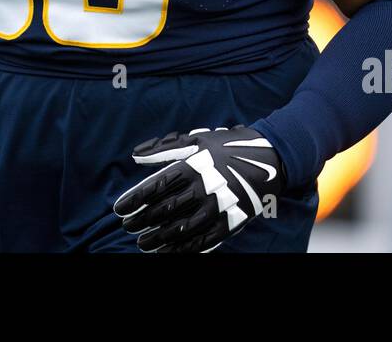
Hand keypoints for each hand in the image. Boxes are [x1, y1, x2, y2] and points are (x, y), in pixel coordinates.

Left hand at [112, 125, 285, 252]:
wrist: (272, 157)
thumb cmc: (229, 145)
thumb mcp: (197, 140)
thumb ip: (165, 149)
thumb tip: (136, 154)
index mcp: (195, 165)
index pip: (157, 186)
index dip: (135, 199)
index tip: (119, 209)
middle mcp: (205, 188)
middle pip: (166, 209)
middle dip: (143, 220)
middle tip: (128, 227)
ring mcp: (220, 207)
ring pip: (182, 229)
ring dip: (159, 238)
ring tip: (143, 244)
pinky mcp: (233, 221)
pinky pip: (205, 240)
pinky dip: (184, 248)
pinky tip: (169, 252)